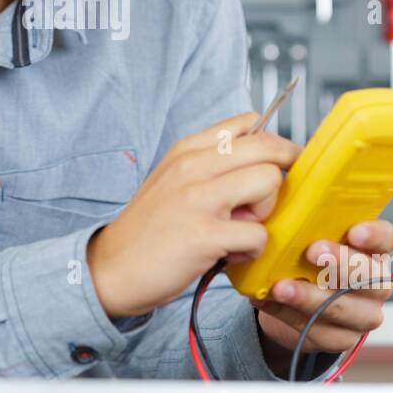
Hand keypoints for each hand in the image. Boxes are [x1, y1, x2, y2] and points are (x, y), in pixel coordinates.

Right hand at [87, 112, 300, 317]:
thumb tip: (261, 159)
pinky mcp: (204, 234)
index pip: (248, 123)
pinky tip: (231, 255)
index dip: (273, 145)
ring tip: (242, 229)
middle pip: (268, 147)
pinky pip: (259, 233)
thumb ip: (210, 164)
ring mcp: (198, 198)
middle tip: (267, 202)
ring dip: (267, 211)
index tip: (277, 165)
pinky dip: (253, 249)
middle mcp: (192, 165)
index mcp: (187, 149)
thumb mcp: (172, 179)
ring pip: (269, 181)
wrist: (111, 269)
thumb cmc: (150, 228)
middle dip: (281, 175)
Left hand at [252, 219, 392, 370]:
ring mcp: (362, 314)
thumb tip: (283, 205)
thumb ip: (308, 223)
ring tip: (281, 286)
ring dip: (309, 297)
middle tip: (312, 251)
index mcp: (373, 252)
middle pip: (370, 277)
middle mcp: (375, 284)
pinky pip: (318, 330)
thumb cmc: (306, 260)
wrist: (294, 302)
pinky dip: (289, 315)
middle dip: (340, 264)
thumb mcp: (310, 236)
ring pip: (343, 309)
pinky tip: (270, 301)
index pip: (386, 239)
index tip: (355, 231)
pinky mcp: (342, 338)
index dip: (374, 235)